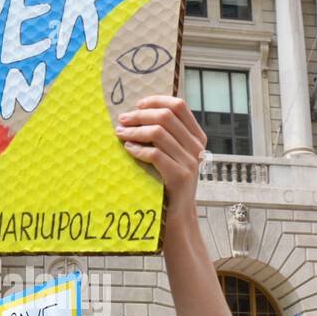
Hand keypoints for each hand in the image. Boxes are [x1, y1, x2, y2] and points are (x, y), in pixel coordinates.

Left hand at [116, 96, 206, 213]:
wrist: (178, 214)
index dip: (157, 101)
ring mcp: (190, 162)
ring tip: (120, 134)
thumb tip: (138, 113)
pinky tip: (128, 149)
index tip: (138, 105)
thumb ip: (166, 136)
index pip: (179, 106)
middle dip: (140, 115)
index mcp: (197, 137)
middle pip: (166, 116)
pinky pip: (155, 154)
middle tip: (122, 120)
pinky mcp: (180, 176)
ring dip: (134, 131)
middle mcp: (196, 147)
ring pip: (158, 133)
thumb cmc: (170, 182)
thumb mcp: (174, 155)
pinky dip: (138, 149)